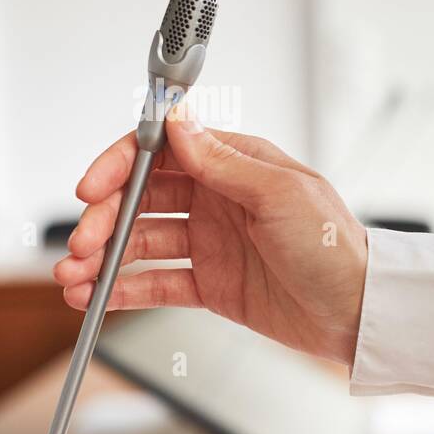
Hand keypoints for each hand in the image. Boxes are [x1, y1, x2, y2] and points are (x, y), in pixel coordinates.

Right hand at [55, 115, 368, 366]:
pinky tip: (96, 298)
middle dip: (105, 220)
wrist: (358, 311)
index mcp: (238, 166)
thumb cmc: (335, 248)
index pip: (163, 153)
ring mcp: (214, 243)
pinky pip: (158, 282)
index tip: (92, 188)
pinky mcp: (213, 285)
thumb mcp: (281, 195)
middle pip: (142, 199)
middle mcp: (221, 200)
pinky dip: (124, 289)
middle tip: (82, 247)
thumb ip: (224, 162)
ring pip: (142, 242)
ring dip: (104, 258)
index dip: (121, 166)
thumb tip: (179, 121)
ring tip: (75, 279)